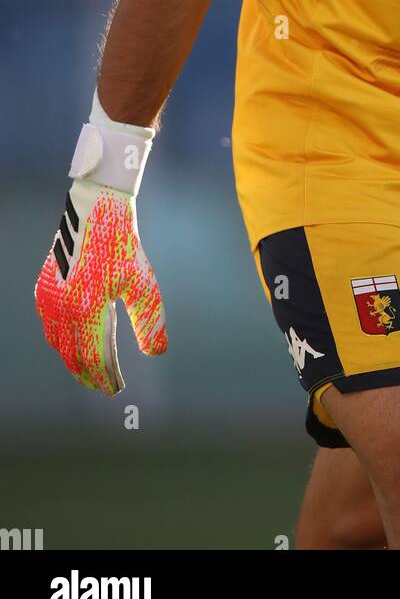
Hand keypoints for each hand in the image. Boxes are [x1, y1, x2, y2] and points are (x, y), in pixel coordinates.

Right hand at [35, 175, 166, 393]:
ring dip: (73, 360)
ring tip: (90, 370)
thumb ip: (150, 321)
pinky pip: (50, 327)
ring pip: (58, 343)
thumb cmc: (122, 246)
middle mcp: (62, 308)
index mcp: (87, 308)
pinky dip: (62, 341)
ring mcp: (49, 299)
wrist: (96, 211)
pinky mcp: (43, 290)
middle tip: (104, 385)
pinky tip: (75, 343)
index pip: (92, 358)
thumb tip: (156, 350)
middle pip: (72, 356)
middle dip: (88, 374)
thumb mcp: (143, 284)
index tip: (115, 387)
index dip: (103, 377)